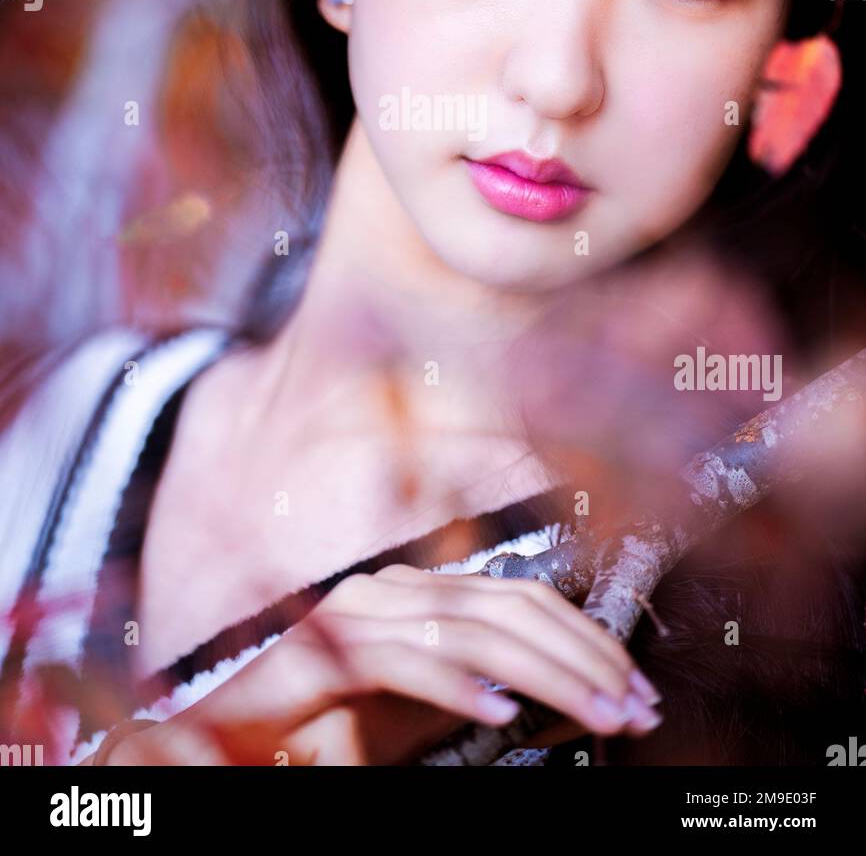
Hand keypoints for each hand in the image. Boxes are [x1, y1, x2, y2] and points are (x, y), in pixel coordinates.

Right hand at [106, 564, 661, 764]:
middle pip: (509, 607)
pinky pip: (400, 662)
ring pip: (470, 630)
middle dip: (583, 656)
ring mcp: (358, 614)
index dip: (586, 636)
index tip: (634, 684)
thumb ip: (481, 688)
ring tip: (595, 714)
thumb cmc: (331, 726)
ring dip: (544, 675)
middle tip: (634, 704)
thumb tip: (562, 699)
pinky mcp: (324, 652)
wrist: (234, 736)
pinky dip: (453, 687)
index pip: (522, 597)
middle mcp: (395, 590)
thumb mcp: (424, 710)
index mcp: (421, 592)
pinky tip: (496, 712)